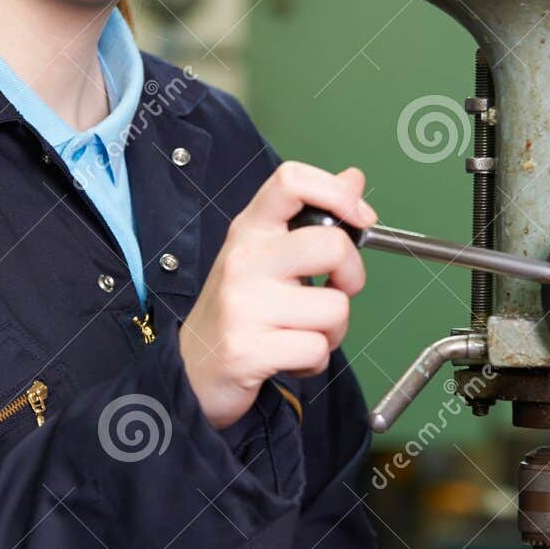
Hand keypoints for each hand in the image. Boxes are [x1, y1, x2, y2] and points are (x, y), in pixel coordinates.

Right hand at [178, 160, 375, 429]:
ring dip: (332, 332)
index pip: (293, 181)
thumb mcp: (266, 254)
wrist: (190, 369)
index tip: (359, 219)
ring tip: (301, 333)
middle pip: (333, 246)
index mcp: (250, 229)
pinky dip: (314, 362)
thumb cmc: (239, 308)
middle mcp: (245, 260)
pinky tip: (289, 358)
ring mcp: (244, 305)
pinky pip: (318, 350)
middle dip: (353, 277)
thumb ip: (310, 216)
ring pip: (335, 309)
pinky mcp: (249, 350)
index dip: (338, 193)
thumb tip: (353, 179)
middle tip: (336, 291)